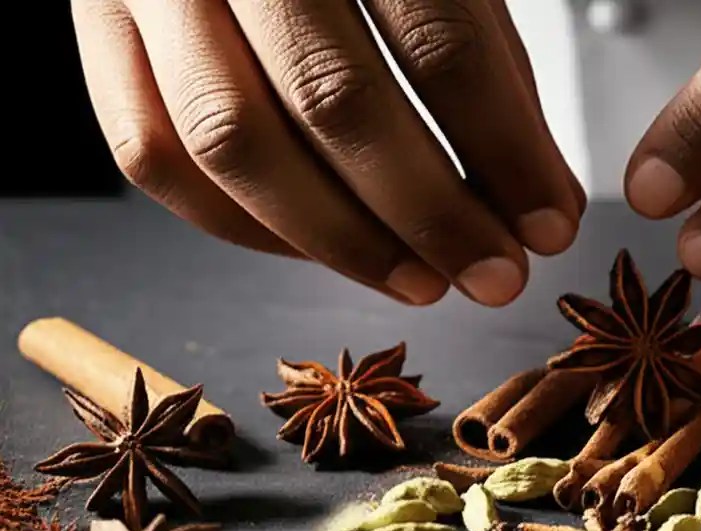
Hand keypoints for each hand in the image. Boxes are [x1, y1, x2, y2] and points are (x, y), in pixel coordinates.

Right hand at [73, 0, 583, 306]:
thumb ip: (491, 69)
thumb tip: (541, 200)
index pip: (441, 43)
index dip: (504, 151)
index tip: (550, 225)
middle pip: (335, 101)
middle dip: (430, 214)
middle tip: (493, 275)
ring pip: (232, 144)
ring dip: (339, 241)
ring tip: (421, 281)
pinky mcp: (96, 24)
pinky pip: (155, 156)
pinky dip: (245, 225)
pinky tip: (321, 251)